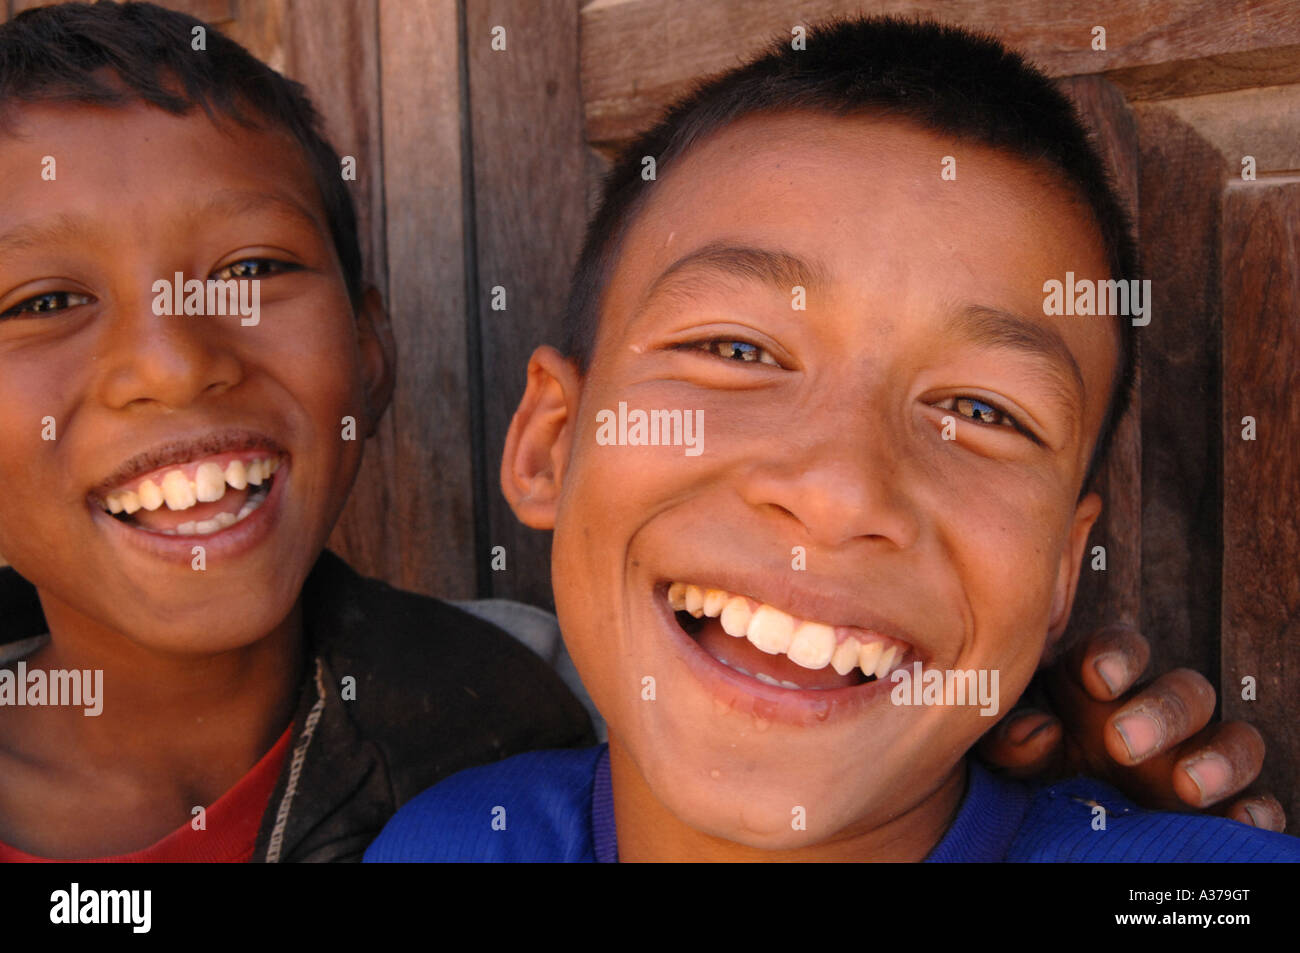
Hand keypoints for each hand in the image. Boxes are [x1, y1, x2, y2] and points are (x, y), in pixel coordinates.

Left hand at [976, 623, 1285, 830]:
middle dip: (1161, 713)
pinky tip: (1242, 822)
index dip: (1116, 655)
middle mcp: (1155, 713)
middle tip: (1123, 744)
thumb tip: (1042, 731)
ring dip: (1219, 758)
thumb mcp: (1009, 753)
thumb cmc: (1031, 767)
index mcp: (1099, 684)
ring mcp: (1193, 757)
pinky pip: (1255, 800)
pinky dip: (1254, 809)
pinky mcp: (1218, 805)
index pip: (1119, 649)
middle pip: (1183, 691)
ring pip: (1234, 738)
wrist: (1051, 819)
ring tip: (1188, 785)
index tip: (1099, 679)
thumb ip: (1011, 739)